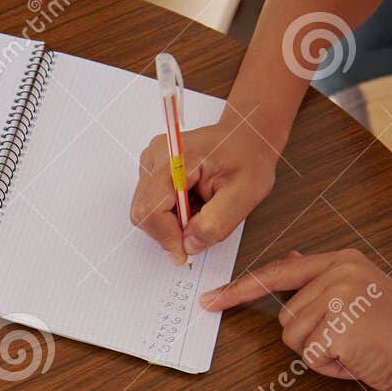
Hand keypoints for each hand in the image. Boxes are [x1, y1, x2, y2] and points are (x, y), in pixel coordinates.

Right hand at [131, 107, 278, 263]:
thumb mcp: (244, 195)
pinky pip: (152, 207)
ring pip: (147, 213)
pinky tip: (193, 203)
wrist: (247, 139)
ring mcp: (151, 164)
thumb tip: (188, 246)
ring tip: (201, 209)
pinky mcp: (152, 172)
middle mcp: (156, 158)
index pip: (151, 209)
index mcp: (176, 158)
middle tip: (200, 227)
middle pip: (144, 213)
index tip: (185, 251)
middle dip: (170, 230)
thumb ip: (215, 225)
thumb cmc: (248, 159)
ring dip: (173, 223)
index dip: (166, 237)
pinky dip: (172, 215)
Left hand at [200, 249, 391, 390]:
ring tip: (357, 346)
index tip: (211, 299)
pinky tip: (359, 357)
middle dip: (311, 339)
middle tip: (352, 339)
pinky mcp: (338, 326)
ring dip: (321, 353)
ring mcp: (339, 297)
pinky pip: (310, 357)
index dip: (240, 289)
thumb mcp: (358, 295)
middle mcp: (339, 272)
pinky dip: (330, 367)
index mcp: (342, 261)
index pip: (277, 273)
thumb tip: (286, 260)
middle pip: (285, 318)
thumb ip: (321, 280)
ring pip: (293, 339)